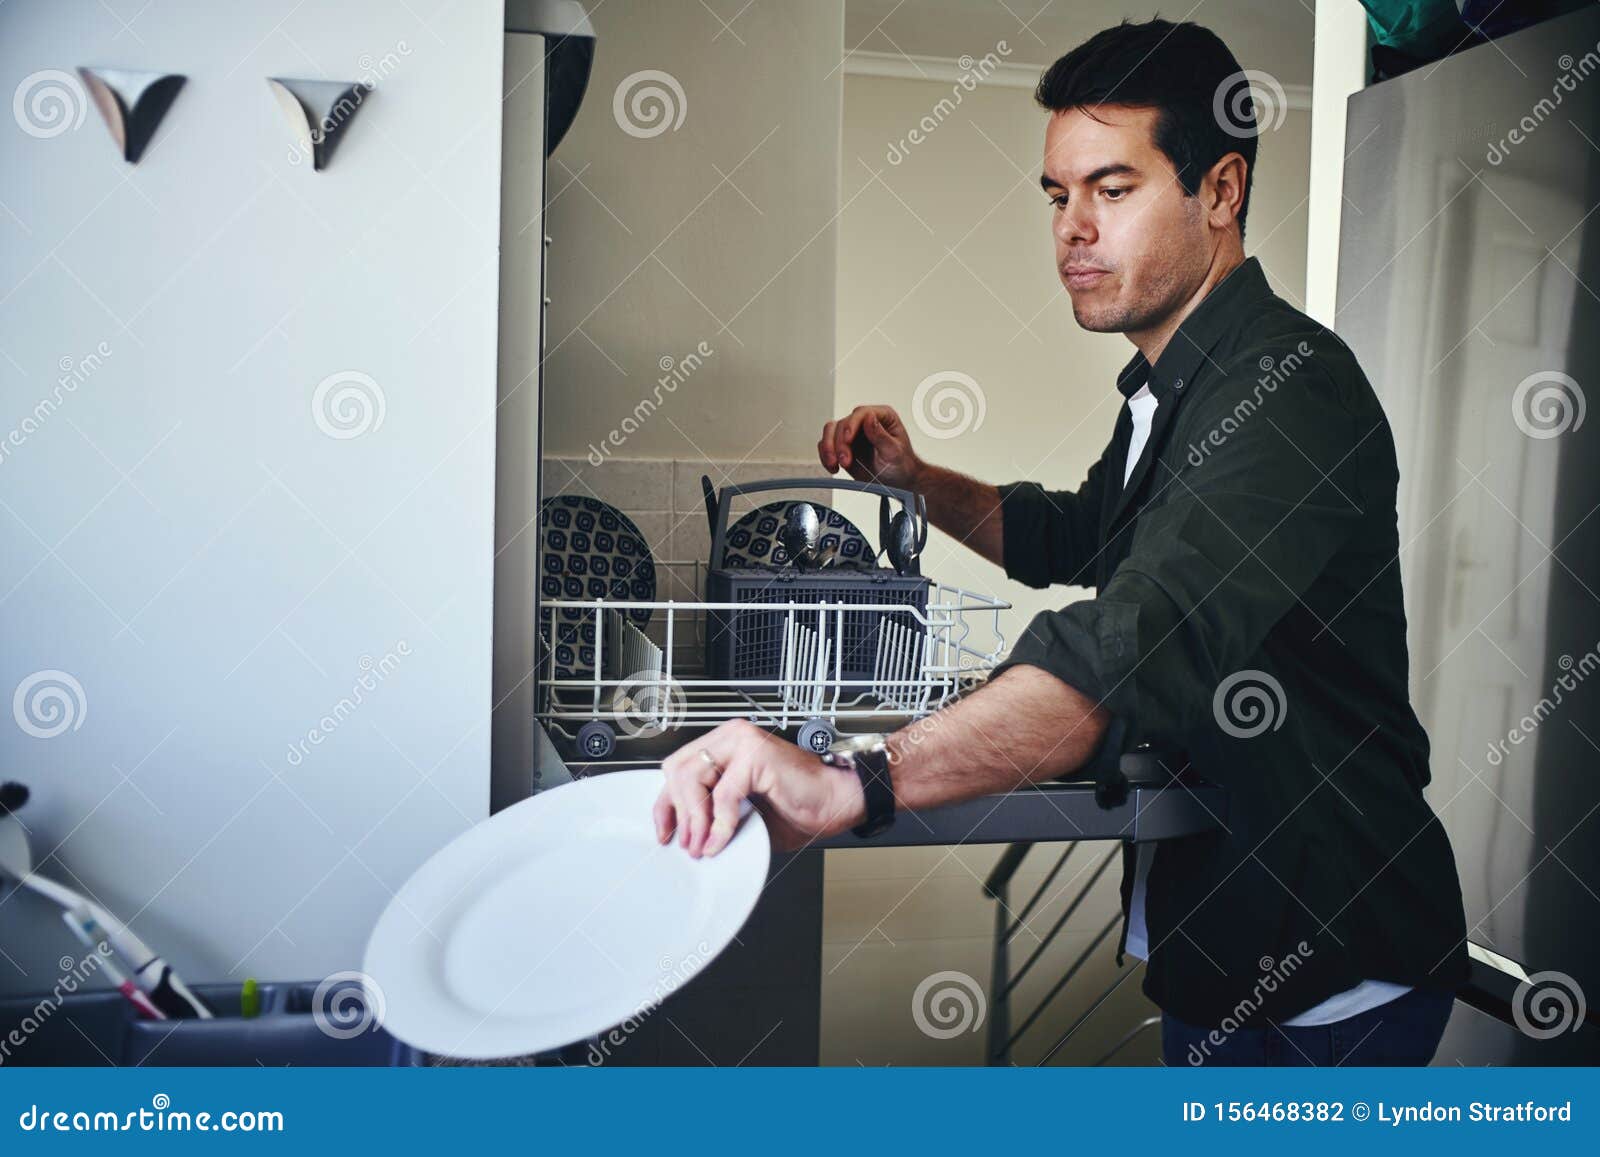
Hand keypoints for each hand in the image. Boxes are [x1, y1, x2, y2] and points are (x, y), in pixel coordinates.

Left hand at [654, 720, 865, 856]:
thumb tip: (685, 833)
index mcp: (725, 744)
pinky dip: (719, 824)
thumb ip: (712, 811)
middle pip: (678, 771)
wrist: (837, 802)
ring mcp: (743, 741)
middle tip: (688, 844)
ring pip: (693, 778)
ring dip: (695, 819)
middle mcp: (731, 736)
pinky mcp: (756, 754)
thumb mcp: (742, 811)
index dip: (665, 804)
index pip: (677, 767)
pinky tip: (720, 840)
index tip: (666, 831)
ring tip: (702, 845)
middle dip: (678, 813)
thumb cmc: (798, 805)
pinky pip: (723, 795)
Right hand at [818, 405, 922, 488]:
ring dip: (829, 448)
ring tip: (835, 464)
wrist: (897, 481)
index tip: (848, 440)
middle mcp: (865, 422)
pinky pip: (826, 445)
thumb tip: (869, 418)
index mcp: (882, 416)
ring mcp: (853, 433)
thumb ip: (881, 435)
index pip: (861, 413)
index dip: (851, 425)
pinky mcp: (843, 446)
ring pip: (830, 431)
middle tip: (845, 462)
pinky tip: (833, 467)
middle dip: (840, 444)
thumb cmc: (901, 464)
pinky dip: (825, 456)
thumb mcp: (894, 452)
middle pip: (842, 423)